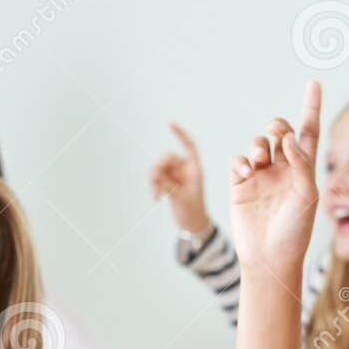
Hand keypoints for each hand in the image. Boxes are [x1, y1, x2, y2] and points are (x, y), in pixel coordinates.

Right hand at [149, 122, 212, 236]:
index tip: (170, 124)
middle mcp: (185, 169)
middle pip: (167, 158)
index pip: (189, 146)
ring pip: (159, 167)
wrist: (192, 224)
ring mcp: (175, 175)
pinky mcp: (168, 182)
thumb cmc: (193, 211)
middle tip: (154, 183)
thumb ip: (168, 183)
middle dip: (159, 169)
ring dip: (154, 179)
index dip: (180, 134)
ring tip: (155, 194)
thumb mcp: (181, 197)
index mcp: (195, 169)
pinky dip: (154, 185)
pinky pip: (156, 177)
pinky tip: (155, 197)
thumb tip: (155, 173)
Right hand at [227, 81, 321, 269]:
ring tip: (259, 158)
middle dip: (277, 125)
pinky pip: (238, 159)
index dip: (310, 107)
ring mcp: (260, 175)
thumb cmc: (294, 231)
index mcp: (303, 170)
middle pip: (279, 132)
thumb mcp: (306, 196)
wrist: (269, 257)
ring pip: (257, 143)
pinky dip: (241, 159)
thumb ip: (300, 163)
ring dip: (258, 144)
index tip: (313, 82)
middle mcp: (282, 169)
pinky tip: (246, 171)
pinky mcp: (240, 184)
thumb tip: (285, 137)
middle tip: (275, 131)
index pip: (308, 132)